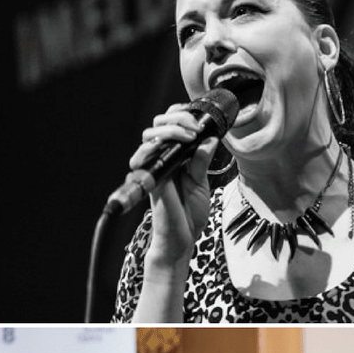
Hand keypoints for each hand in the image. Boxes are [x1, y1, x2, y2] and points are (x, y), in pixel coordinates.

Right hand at [130, 103, 219, 269]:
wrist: (182, 238)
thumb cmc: (189, 212)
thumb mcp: (201, 182)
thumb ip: (202, 160)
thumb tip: (210, 139)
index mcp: (172, 156)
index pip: (169, 124)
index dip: (180, 114)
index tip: (198, 118)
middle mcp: (160, 158)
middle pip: (157, 123)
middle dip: (177, 118)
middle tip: (196, 128)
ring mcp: (153, 168)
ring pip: (150, 134)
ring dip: (172, 128)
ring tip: (191, 136)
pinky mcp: (150, 178)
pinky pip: (143, 155)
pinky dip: (158, 145)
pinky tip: (179, 146)